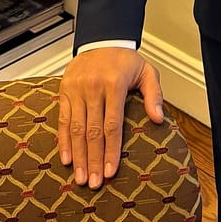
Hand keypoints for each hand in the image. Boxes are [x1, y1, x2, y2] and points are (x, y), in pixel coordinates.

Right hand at [57, 47, 163, 187]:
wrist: (102, 39)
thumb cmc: (125, 60)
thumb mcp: (146, 71)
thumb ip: (153, 94)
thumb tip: (157, 118)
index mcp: (114, 84)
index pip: (112, 125)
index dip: (111, 151)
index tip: (110, 171)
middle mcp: (92, 87)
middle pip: (92, 132)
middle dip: (93, 160)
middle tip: (94, 183)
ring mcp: (76, 89)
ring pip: (76, 129)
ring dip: (77, 156)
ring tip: (80, 178)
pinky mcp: (64, 91)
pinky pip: (63, 120)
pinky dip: (63, 141)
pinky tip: (65, 159)